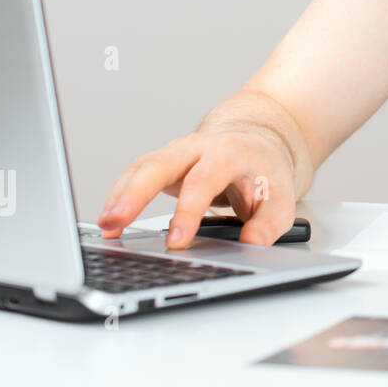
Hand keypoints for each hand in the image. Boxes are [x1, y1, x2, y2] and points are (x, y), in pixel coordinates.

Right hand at [97, 125, 299, 248]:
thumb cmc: (265, 173)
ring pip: (141, 168)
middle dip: (135, 194)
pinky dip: (118, 197)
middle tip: (117, 223)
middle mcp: (198, 147)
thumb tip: (252, 243)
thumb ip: (269, 223)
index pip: (204, 180)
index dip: (188, 211)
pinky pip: (135, 176)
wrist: (256, 143)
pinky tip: (108, 223)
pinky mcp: (162, 163)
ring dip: (119, 196)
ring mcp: (176, 152)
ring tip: (106, 228)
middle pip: (159, 165)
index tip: (176, 242)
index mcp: (230, 153)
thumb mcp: (280, 198)